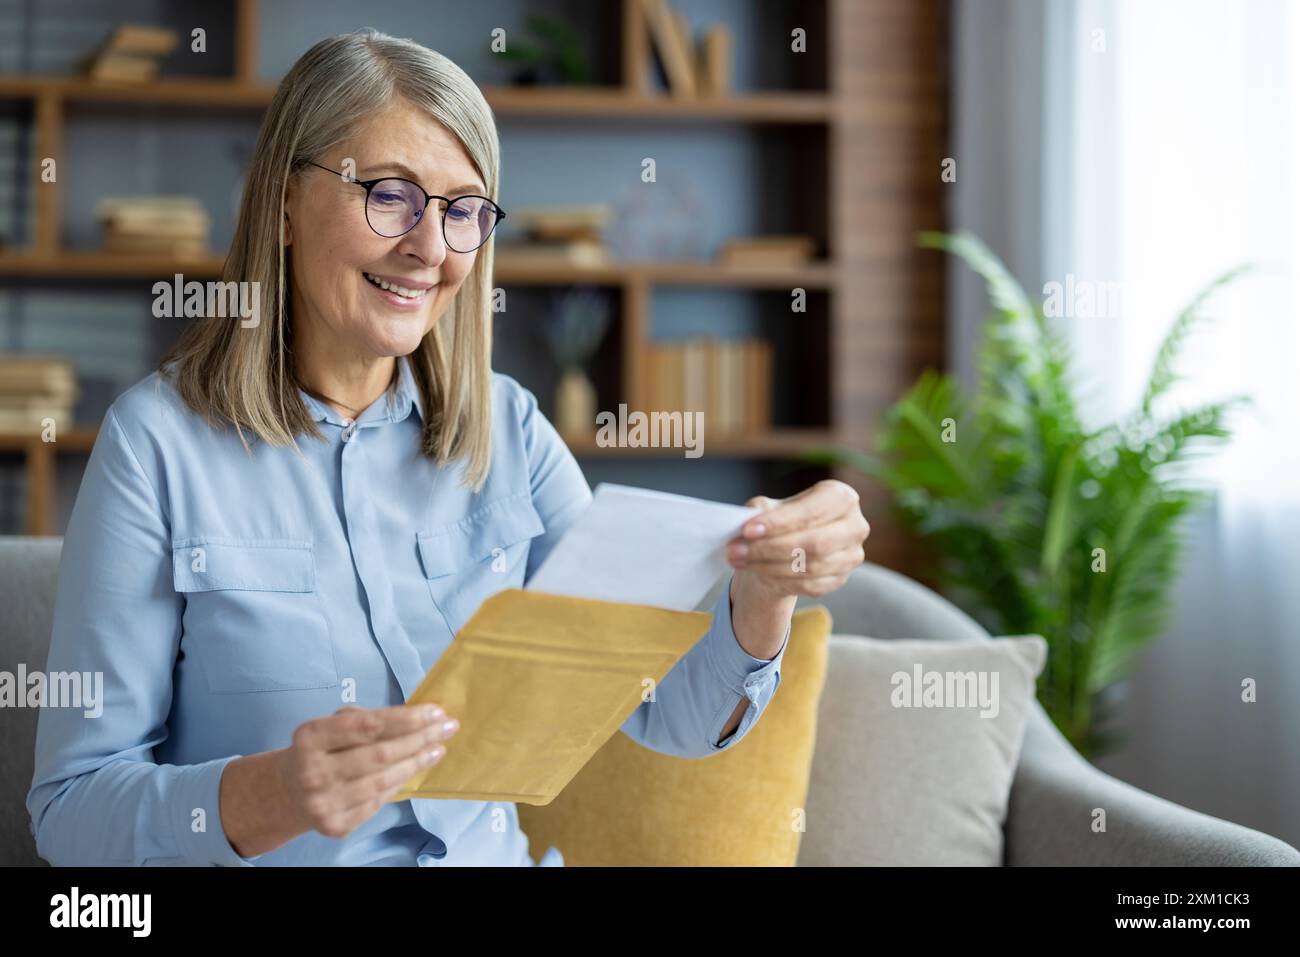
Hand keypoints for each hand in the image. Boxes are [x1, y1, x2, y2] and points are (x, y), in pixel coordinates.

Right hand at [279, 703, 458, 838]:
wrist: (288, 792)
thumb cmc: (320, 749)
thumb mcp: (330, 726)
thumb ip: (365, 721)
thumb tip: (417, 717)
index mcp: (310, 737)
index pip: (367, 725)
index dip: (405, 718)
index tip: (435, 711)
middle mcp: (313, 772)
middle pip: (379, 754)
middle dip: (419, 739)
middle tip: (447, 727)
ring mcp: (323, 803)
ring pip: (383, 781)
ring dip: (416, 763)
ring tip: (438, 749)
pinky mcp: (334, 825)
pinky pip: (377, 802)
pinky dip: (399, 783)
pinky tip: (414, 769)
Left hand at [726, 479, 870, 601]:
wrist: (788, 547)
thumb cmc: (781, 520)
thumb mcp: (770, 507)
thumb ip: (760, 510)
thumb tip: (747, 520)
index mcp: (841, 497)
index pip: (812, 511)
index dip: (780, 522)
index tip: (747, 530)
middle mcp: (855, 526)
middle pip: (814, 543)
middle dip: (771, 548)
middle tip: (735, 550)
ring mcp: (851, 556)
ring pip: (810, 567)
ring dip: (768, 566)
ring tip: (738, 560)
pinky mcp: (840, 579)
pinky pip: (809, 585)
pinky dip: (779, 580)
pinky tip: (756, 572)